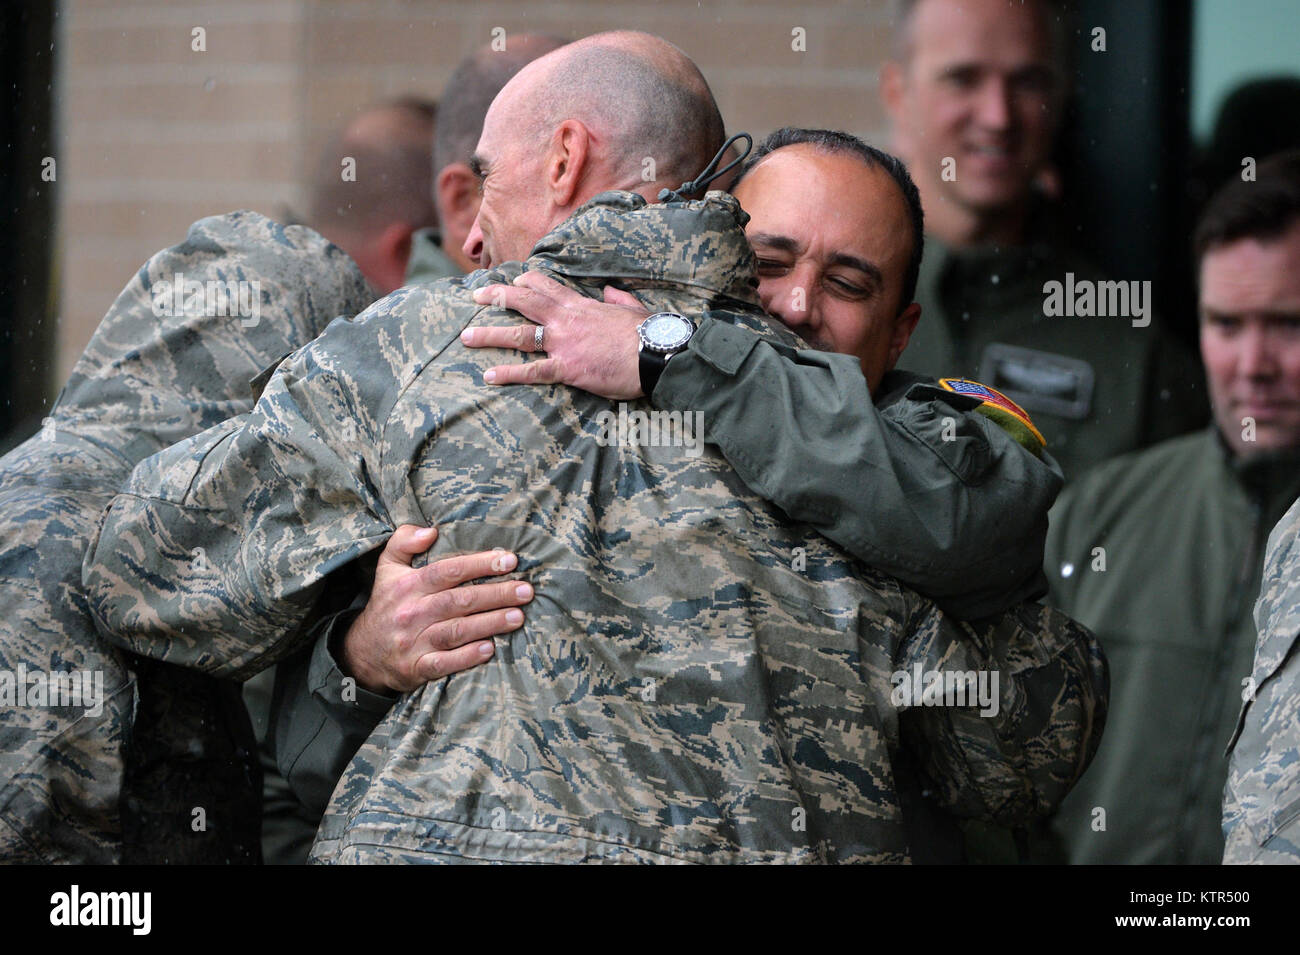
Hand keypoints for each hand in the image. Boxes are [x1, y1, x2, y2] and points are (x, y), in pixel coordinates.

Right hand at [340, 525, 532, 693]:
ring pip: (456, 631)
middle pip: (459, 600)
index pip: (448, 570)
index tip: (510, 560)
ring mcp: (414, 642)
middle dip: (495, 594)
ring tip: (519, 616)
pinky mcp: (416, 668)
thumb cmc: (387, 604)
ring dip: (490, 623)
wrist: (362, 653)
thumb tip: (431, 531)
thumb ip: (404, 541)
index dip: (480, 564)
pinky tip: (490, 649)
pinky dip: (467, 657)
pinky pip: (444, 664)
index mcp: (408, 585)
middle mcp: (412, 612)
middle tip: (526, 590)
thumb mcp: (387, 567)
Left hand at [464, 270, 647, 398]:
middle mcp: (567, 320)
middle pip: (524, 303)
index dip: (525, 282)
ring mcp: (564, 343)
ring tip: (465, 338)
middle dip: (496, 297)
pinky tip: (489, 376)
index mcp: (582, 305)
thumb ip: (617, 299)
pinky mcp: (568, 368)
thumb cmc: (649, 333)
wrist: (657, 354)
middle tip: (474, 298)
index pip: (546, 286)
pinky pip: (532, 371)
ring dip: (490, 335)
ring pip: (519, 336)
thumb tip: (610, 291)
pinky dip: (509, 373)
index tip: (512, 281)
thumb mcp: (631, 309)